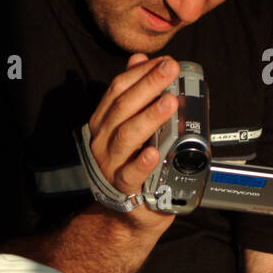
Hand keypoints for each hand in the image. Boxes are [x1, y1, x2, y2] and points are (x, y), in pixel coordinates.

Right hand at [84, 53, 179, 232]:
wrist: (127, 214)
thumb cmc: (132, 163)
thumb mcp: (132, 125)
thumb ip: (135, 93)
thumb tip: (140, 58)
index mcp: (104, 121)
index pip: (118, 89)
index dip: (140, 73)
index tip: (164, 61)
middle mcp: (102, 140)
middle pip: (123, 107)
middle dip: (148, 86)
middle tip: (170, 70)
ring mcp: (110, 165)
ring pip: (126, 136)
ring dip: (149, 118)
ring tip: (169, 103)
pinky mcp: (123, 189)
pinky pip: (131, 174)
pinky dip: (142, 163)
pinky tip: (155, 152)